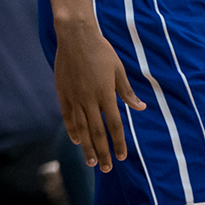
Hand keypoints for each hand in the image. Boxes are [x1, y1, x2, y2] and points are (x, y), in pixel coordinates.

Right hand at [53, 21, 145, 170]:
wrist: (75, 36)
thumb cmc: (101, 50)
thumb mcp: (118, 69)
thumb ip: (127, 92)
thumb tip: (141, 108)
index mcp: (105, 94)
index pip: (114, 125)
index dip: (118, 142)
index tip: (122, 157)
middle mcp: (89, 99)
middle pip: (97, 132)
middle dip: (102, 152)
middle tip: (106, 169)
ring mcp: (74, 97)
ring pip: (81, 128)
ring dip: (87, 146)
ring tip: (91, 162)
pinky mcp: (63, 92)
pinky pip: (68, 116)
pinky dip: (72, 129)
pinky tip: (76, 140)